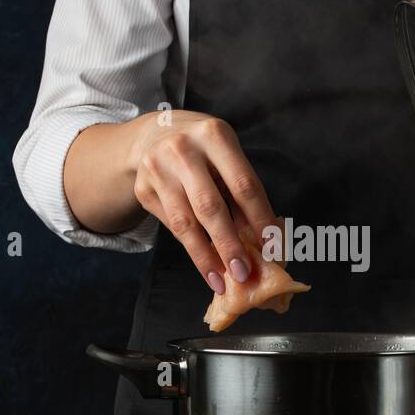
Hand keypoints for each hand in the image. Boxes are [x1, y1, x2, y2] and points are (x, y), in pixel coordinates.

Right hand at [129, 110, 276, 292]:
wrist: (154, 134)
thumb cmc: (204, 150)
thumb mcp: (227, 156)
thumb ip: (242, 192)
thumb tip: (264, 240)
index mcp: (214, 135)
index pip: (243, 185)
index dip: (260, 219)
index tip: (272, 247)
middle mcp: (182, 149)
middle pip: (210, 206)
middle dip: (229, 244)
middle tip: (243, 273)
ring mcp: (157, 169)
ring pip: (185, 222)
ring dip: (206, 256)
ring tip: (221, 279)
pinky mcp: (143, 189)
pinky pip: (171, 226)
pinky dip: (191, 248)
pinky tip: (205, 265)